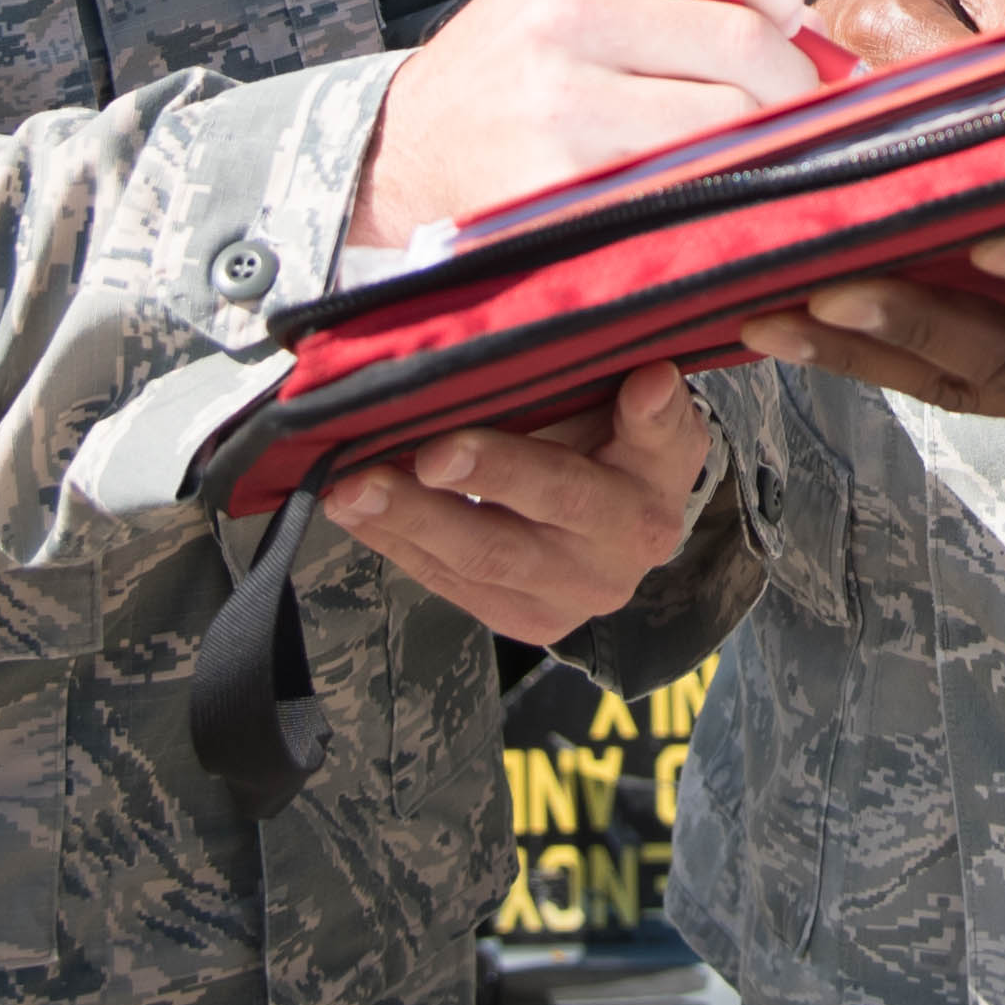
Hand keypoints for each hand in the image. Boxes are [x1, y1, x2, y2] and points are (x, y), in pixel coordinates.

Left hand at [322, 363, 711, 646]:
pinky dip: (396, 544)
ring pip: (480, 562)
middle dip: (472, 485)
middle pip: (542, 516)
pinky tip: (357, 513)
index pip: (637, 454)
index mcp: (653, 491)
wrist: (628, 528)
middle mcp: (619, 556)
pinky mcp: (524, 621)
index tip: (623, 390)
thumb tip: (652, 382)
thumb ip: (645, 403)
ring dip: (407, 522)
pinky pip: (451, 584)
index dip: (626, 422)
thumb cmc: (622, 443)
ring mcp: (568, 598)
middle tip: (419, 456)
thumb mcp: (646, 412)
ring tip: (351, 490)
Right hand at [355, 0, 816, 246]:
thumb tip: (808, 29)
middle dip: (793, 81)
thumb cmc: (521, 64)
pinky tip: (689, 178)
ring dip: (761, 139)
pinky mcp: (563, 176)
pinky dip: (714, 184)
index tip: (782, 17)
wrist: (408, 146)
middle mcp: (568, 6)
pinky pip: (691, 181)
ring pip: (734, 119)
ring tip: (735, 141)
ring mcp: (562, 95)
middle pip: (750, 40)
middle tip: (783, 101)